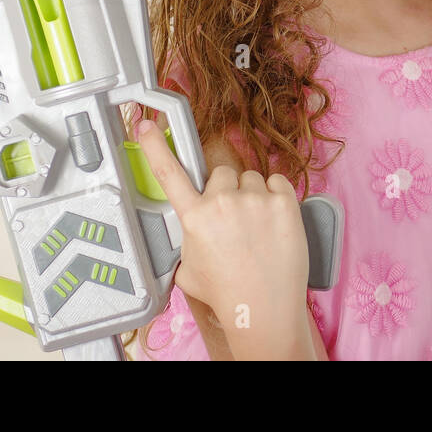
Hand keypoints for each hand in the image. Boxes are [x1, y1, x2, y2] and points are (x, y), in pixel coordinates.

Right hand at [135, 119, 310, 333]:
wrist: (264, 308)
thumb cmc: (227, 293)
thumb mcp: (189, 269)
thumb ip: (188, 240)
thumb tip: (193, 232)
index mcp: (195, 217)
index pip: (169, 173)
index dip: (154, 145)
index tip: (146, 122)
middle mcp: (222, 203)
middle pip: (222, 173)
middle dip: (226, 190)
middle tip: (233, 220)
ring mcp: (255, 199)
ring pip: (252, 178)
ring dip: (253, 196)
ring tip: (256, 228)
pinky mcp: (285, 201)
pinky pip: (278, 182)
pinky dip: (276, 198)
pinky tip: (273, 223)